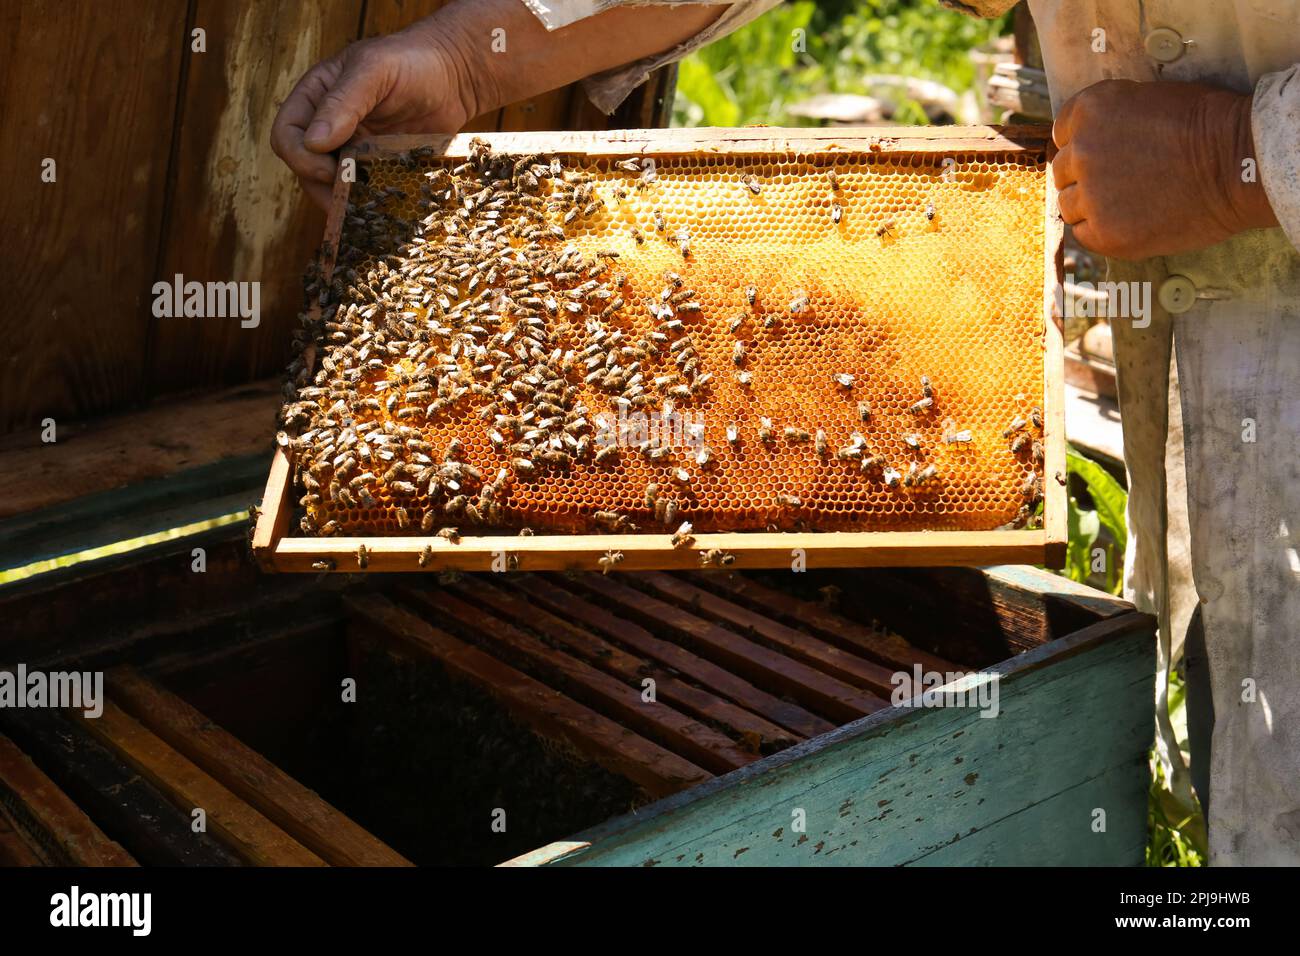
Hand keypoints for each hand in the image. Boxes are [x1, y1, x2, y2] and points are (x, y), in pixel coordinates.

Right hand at [271, 23, 486, 208]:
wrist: (454, 75)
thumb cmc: (412, 61)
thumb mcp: (374, 70)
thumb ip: (344, 101)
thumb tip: (314, 143)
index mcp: (316, 98)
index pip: (287, 135)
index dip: (301, 157)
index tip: (329, 169)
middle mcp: (329, 126)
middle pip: (306, 168)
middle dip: (322, 186)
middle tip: (349, 197)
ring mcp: (354, 150)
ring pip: (333, 186)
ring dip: (345, 201)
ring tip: (366, 211)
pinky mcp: (380, 167)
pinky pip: (366, 192)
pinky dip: (371, 204)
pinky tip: (384, 211)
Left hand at [1052, 79, 1276, 259]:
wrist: (1240, 165)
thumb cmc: (1207, 126)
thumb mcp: (1149, 100)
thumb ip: (1111, 121)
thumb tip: (1089, 141)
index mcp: (1090, 110)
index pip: (1063, 133)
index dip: (1081, 144)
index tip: (1101, 154)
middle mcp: (1081, 150)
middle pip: (1062, 171)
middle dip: (1085, 176)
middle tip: (1120, 182)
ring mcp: (1089, 193)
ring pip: (1068, 205)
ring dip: (1091, 206)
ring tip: (1130, 203)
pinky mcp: (1103, 231)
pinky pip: (1084, 233)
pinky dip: (1103, 230)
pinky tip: (1132, 221)